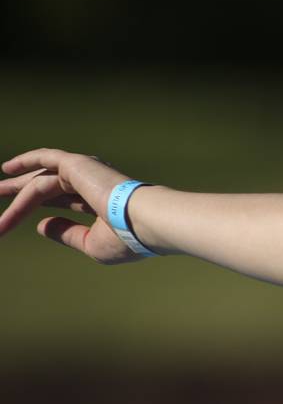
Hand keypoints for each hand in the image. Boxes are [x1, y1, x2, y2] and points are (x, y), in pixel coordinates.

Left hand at [0, 148, 143, 262]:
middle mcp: (91, 183)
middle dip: (18, 194)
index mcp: (99, 202)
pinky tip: (7, 169)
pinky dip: (26, 161)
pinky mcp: (78, 165)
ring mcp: (84, 172)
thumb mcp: (91, 244)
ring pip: (40, 182)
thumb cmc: (128, 239)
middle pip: (45, 188)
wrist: (147, 222)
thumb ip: (66, 234)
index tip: (11, 221)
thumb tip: (40, 225)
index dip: (36, 210)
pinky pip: (46, 159)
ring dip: (15, 193)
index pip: (62, 202)